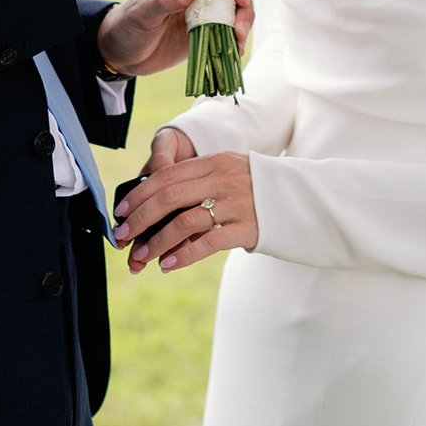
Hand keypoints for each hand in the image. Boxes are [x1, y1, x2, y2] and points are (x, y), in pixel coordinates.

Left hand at [96, 0, 253, 79]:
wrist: (119, 54)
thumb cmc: (125, 25)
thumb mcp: (140, 12)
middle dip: (243, 9)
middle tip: (239, 29)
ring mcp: (202, 14)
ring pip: (234, 14)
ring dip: (242, 26)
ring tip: (239, 43)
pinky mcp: (204, 34)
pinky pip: (226, 35)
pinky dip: (235, 42)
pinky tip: (236, 52)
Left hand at [114, 150, 257, 272]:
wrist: (305, 199)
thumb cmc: (258, 189)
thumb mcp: (229, 172)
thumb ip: (199, 182)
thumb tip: (156, 203)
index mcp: (214, 161)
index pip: (166, 175)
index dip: (139, 195)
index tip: (120, 213)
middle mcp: (222, 179)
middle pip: (169, 196)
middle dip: (139, 219)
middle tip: (122, 238)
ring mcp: (235, 203)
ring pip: (183, 221)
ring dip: (156, 241)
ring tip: (140, 257)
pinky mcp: (247, 228)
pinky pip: (207, 242)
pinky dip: (182, 254)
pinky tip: (167, 264)